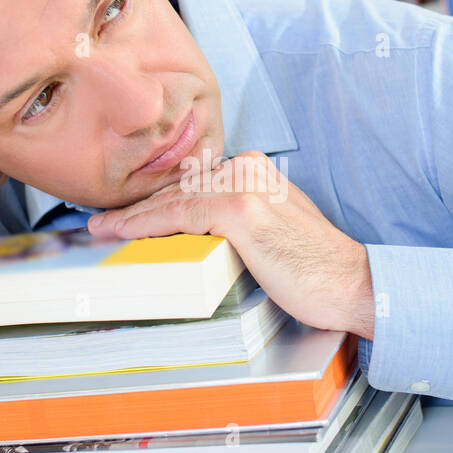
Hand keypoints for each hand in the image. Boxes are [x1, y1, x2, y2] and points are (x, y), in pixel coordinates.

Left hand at [87, 151, 374, 338]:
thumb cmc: (315, 269)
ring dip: (131, 217)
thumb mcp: (271, 230)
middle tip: (100, 223)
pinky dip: (142, 225)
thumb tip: (192, 230)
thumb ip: (236, 219)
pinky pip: (176, 215)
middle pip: (178, 188)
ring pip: (171, 200)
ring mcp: (244, 186)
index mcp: (256, 168)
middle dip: (137, 207)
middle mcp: (249, 168)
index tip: (123, 215)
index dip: (154, 199)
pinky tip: (119, 233)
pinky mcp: (239, 210)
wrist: (352, 284)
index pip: (192, 182)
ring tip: (100, 230)